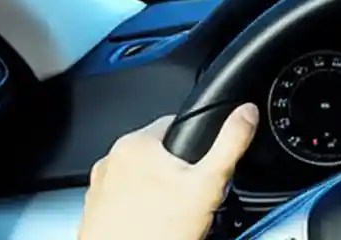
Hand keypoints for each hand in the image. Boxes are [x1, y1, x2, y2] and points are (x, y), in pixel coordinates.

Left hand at [78, 103, 258, 239]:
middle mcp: (110, 160)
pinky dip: (139, 211)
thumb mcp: (208, 184)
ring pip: (141, 180)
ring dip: (157, 193)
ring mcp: (98, 188)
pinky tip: (152, 226)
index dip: (196, 144)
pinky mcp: (93, 212)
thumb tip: (246, 113)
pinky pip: (124, 202)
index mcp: (136, 143)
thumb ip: (230, 143)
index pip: (175, 124)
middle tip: (189, 199)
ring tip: (170, 217)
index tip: (201, 169)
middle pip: (159, 155)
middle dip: (177, 174)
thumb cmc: (156, 232)